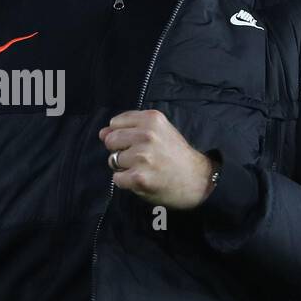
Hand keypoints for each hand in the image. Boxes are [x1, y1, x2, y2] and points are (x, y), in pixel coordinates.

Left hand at [99, 110, 216, 209]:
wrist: (199, 180)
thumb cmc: (176, 155)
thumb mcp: (159, 132)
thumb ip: (130, 129)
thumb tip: (102, 133)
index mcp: (152, 119)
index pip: (115, 123)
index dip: (123, 135)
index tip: (139, 143)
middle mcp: (147, 135)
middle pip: (110, 140)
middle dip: (121, 150)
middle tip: (142, 158)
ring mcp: (142, 157)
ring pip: (113, 160)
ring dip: (125, 167)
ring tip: (145, 169)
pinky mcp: (139, 178)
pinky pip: (117, 178)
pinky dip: (126, 182)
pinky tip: (144, 180)